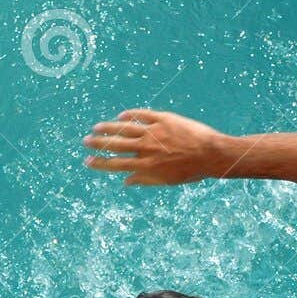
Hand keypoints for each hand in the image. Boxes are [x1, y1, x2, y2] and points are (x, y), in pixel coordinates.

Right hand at [83, 109, 227, 186]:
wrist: (211, 153)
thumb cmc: (191, 171)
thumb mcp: (167, 180)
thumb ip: (145, 180)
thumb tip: (126, 182)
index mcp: (146, 166)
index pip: (117, 164)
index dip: (100, 163)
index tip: (87, 161)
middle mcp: (146, 148)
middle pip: (116, 144)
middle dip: (98, 143)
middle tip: (85, 141)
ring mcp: (154, 132)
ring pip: (125, 128)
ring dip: (109, 128)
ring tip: (96, 127)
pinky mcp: (163, 119)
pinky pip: (142, 115)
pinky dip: (130, 115)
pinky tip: (121, 116)